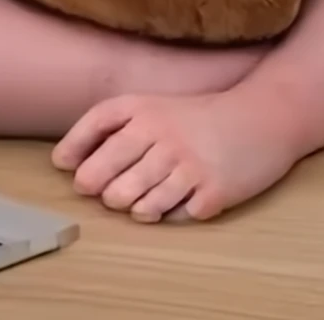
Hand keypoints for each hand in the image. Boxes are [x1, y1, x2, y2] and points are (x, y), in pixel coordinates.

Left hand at [50, 89, 300, 221]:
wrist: (260, 118)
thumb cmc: (196, 116)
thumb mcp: (153, 107)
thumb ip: (112, 127)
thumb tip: (65, 160)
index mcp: (144, 109)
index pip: (96, 125)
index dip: (74, 148)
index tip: (63, 166)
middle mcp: (162, 135)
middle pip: (109, 174)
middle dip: (99, 189)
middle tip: (104, 192)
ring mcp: (188, 165)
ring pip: (137, 203)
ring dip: (131, 207)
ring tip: (135, 202)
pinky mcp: (213, 191)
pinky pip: (175, 216)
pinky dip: (167, 216)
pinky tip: (172, 204)